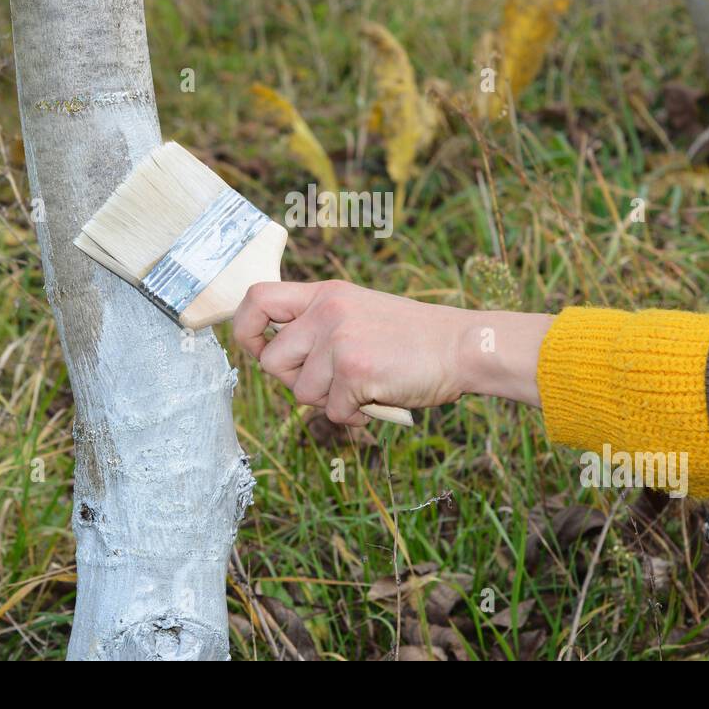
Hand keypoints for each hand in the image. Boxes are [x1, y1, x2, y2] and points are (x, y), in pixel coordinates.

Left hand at [232, 280, 552, 424]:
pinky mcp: (354, 372)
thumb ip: (320, 326)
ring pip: (301, 393)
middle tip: (332, 381)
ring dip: (330, 401)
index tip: (257, 348)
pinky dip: (356, 415)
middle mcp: (327, 311)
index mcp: (325, 293)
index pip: (257, 298)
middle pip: (271, 361)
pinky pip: (333, 412)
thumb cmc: (413, 338)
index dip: (245, 329)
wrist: (463, 346)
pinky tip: (380, 398)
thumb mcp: (360, 312)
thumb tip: (274, 360)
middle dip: (294, 381)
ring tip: (366, 385)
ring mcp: (339, 341)